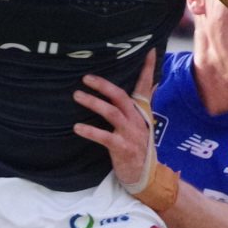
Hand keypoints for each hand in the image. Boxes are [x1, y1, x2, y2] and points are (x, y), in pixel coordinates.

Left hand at [71, 51, 158, 191]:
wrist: (145, 176)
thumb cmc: (138, 147)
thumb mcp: (141, 124)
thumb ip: (139, 105)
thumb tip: (148, 85)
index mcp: (141, 112)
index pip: (146, 86)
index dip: (148, 69)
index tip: (150, 50)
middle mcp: (138, 120)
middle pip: (121, 96)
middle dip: (104, 85)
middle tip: (85, 78)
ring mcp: (131, 134)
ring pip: (112, 113)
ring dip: (94, 103)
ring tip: (77, 96)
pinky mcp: (123, 148)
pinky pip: (105, 137)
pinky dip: (90, 131)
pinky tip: (77, 127)